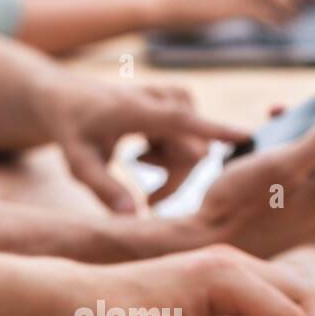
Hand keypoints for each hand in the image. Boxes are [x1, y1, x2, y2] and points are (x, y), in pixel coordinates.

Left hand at [39, 76, 246, 212]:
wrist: (69, 98)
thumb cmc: (72, 131)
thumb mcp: (78, 163)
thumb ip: (103, 190)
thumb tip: (133, 218)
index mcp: (136, 110)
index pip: (181, 121)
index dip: (213, 130)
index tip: (245, 137)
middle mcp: (162, 98)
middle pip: (191, 152)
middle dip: (174, 181)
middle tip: (146, 201)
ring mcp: (174, 97)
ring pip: (194, 148)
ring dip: (171, 167)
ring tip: (136, 161)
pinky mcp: (180, 100)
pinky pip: (192, 139)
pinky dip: (172, 154)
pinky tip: (144, 150)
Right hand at [189, 106, 314, 257]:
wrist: (204, 246)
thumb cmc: (236, 203)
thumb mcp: (280, 164)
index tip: (301, 104)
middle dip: (306, 128)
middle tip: (276, 113)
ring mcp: (309, 219)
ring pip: (311, 169)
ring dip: (291, 147)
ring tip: (262, 141)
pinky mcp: (291, 225)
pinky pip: (296, 187)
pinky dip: (282, 170)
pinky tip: (258, 168)